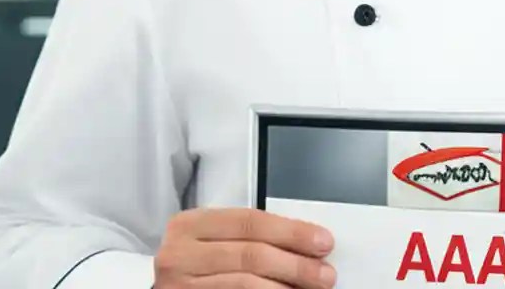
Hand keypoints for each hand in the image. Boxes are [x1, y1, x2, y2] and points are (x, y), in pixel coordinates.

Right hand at [154, 207, 335, 288]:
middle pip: (250, 255)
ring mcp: (180, 285)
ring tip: (311, 288)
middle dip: (295, 264)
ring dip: (285, 288)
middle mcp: (179, 254)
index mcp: (189, 224)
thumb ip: (249, 236)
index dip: (290, 232)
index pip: (249, 222)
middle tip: (325, 273)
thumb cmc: (197, 261)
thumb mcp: (214, 239)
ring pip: (244, 284)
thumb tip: (306, 243)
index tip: (323, 241)